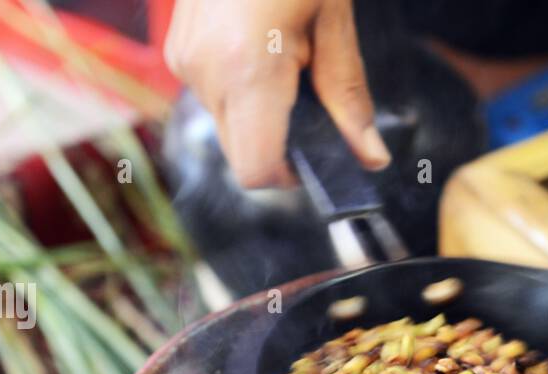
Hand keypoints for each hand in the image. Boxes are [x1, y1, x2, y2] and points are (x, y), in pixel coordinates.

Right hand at [165, 0, 390, 188]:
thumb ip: (349, 97)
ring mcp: (184, 59)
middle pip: (242, 153)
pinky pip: (215, 93)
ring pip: (229, 124)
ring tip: (287, 53)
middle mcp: (205, 73)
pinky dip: (244, 87)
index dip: (291, 176)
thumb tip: (370, 158)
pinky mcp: (177, 47)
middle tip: (312, 98)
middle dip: (281, 141)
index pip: (258, 170)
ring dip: (263, 111)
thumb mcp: (335, 22)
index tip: (318, 158)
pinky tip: (264, 45)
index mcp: (247, 71)